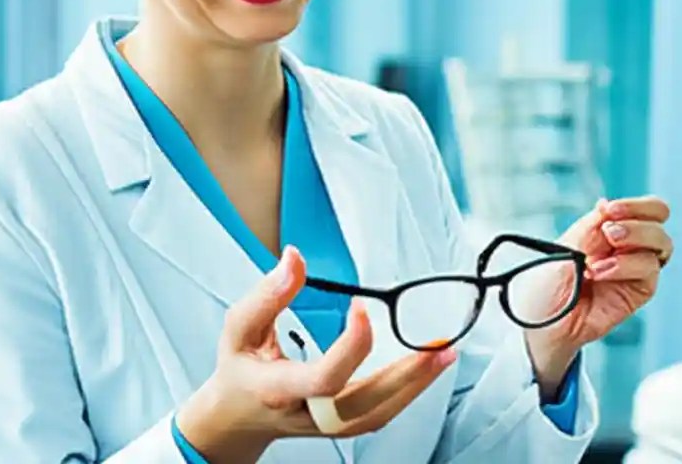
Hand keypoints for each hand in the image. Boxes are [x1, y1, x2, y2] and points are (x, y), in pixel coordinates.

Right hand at [175, 246, 456, 462]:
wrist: (236, 418)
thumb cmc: (240, 368)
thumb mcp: (239, 328)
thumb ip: (267, 294)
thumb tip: (295, 256)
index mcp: (279, 390)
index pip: (323, 378)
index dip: (350, 347)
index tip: (361, 307)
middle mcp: (307, 414)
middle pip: (363, 405)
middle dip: (404, 376)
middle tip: (438, 346)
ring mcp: (327, 426)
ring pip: (378, 414)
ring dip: (416, 385)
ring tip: (445, 353)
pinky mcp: (343, 426)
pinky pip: (381, 414)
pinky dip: (409, 392)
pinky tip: (429, 367)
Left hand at [525, 195, 672, 396]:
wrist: (544, 321)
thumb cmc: (549, 284)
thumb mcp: (565, 246)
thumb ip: (590, 227)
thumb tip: (606, 205)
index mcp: (614, 227)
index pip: (645, 207)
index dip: (635, 205)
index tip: (610, 210)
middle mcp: (630, 246)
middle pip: (659, 220)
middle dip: (636, 221)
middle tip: (609, 231)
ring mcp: (636, 268)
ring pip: (661, 244)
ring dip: (633, 241)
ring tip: (598, 259)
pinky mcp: (639, 291)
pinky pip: (649, 271)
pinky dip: (625, 267)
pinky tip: (600, 274)